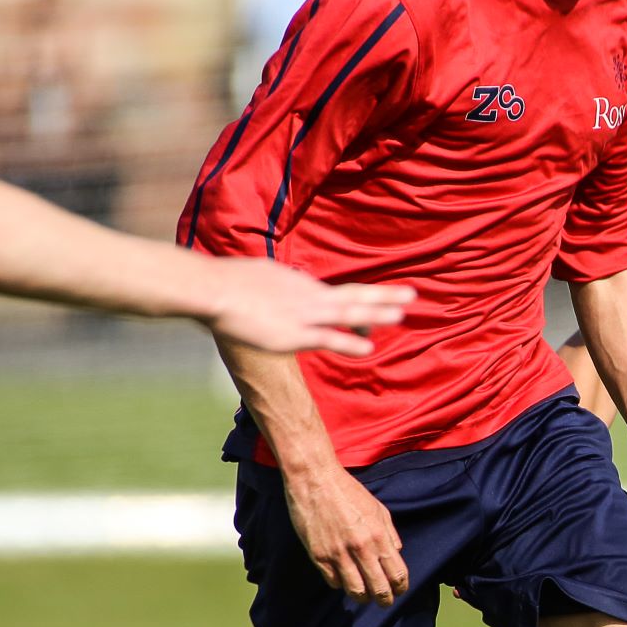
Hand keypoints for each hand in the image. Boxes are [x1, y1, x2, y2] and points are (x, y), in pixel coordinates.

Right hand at [206, 262, 412, 355]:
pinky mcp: (293, 333)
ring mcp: (304, 314)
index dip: (366, 297)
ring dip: (376, 314)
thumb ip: (273, 285)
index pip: (340, 293)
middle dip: (384, 296)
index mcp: (301, 285)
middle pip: (354, 295)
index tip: (387, 299)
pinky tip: (368, 348)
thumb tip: (272, 285)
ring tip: (403, 315)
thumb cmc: (227, 283)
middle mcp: (309, 296)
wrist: (214, 289)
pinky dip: (349, 342)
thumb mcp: (259, 278)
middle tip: (413, 294)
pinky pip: (328, 338)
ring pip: (348, 312)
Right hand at [286, 466, 409, 604]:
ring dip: (363, 597)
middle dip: (385, 599)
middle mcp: (360, 548)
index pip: (397, 573)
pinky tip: (344, 578)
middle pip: (378, 588)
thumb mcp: (378, 508)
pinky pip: (333, 582)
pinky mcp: (318, 556)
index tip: (400, 591)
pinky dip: (341, 584)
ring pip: (355, 591)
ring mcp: (338, 554)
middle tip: (385, 602)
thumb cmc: (348, 491)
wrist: (315, 480)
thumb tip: (396, 554)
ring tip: (364, 594)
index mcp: (378, 536)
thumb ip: (389, 534)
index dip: (401, 588)